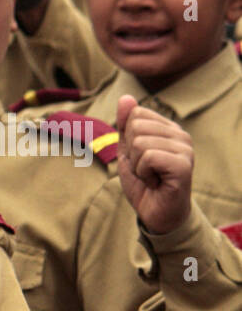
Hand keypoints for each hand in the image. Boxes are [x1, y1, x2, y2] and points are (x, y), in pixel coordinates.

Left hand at [115, 94, 193, 234]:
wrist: (156, 213)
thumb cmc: (143, 183)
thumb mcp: (127, 151)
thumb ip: (125, 125)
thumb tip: (126, 97)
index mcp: (168, 128)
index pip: (135, 115)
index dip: (127, 140)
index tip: (139, 158)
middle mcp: (180, 135)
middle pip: (135, 127)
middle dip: (131, 153)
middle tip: (145, 170)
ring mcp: (185, 149)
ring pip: (140, 143)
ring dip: (137, 166)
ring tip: (151, 177)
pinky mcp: (183, 165)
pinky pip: (149, 157)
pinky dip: (143, 173)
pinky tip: (155, 182)